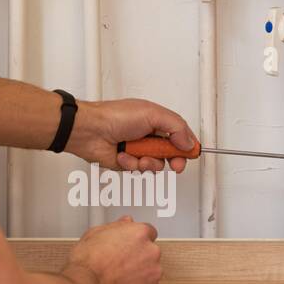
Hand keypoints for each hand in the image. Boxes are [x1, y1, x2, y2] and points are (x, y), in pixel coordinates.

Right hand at [64, 216, 160, 283]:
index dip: (136, 240)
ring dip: (140, 274)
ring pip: (150, 271)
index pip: (148, 232)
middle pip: (150, 252)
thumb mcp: (95, 234)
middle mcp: (151, 251)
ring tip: (119, 278)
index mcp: (139, 233)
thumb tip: (125, 222)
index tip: (130, 246)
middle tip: (120, 263)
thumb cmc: (89, 262)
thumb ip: (116, 226)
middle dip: (138, 257)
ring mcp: (154, 272)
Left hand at [66, 98, 198, 172]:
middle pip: (170, 152)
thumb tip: (188, 141)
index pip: (179, 133)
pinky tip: (123, 155)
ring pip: (156, 164)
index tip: (193, 152)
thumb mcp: (152, 114)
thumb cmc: (114, 116)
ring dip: (149, 162)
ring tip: (139, 154)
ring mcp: (137, 148)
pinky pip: (138, 169)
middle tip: (176, 164)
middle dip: (174, 159)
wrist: (90, 130)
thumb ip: (175, 127)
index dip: (188, 144)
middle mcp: (148, 134)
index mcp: (156, 119)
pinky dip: (131, 164)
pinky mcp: (127, 161)